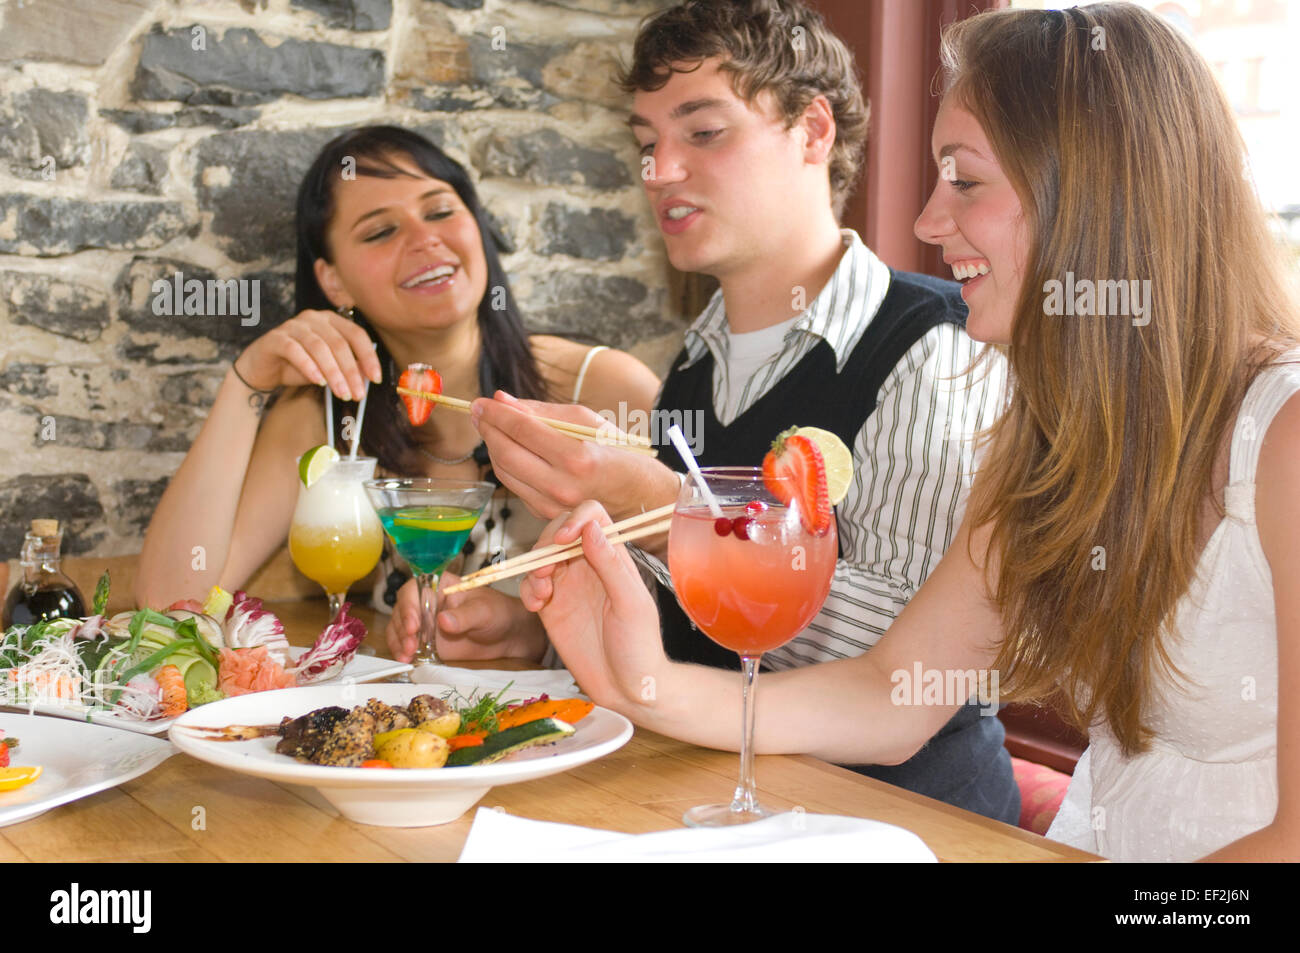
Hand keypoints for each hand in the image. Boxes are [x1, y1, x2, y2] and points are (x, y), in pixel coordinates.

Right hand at [234, 309, 382, 400]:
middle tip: (358, 394)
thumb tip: (368, 376)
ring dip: (333, 373)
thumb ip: (346, 367)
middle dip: (351, 371)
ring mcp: (293, 325)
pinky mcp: (276, 338)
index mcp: (331, 320)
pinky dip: (309, 367)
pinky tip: (319, 382)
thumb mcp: (327, 368)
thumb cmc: (299, 366)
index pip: (356, 335)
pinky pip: (295, 350)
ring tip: (341, 393)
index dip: (368, 357)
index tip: (376, 379)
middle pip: (339, 343)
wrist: (263, 369)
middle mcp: (313, 318)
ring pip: (319, 347)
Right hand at [383, 573, 546, 662]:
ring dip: (398, 642)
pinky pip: (406, 645)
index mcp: (438, 585)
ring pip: (399, 629)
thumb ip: (464, 616)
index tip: (414, 625)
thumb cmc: (496, 612)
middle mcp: (426, 602)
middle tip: (411, 645)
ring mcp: (423, 622)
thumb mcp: (483, 611)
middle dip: (402, 629)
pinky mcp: (424, 641)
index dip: (409, 606)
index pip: (414, 590)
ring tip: (407, 656)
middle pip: (402, 611)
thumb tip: (443, 620)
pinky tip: (406, 660)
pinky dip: (402, 652)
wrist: (505, 635)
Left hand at [470, 391, 679, 522]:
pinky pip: (516, 486)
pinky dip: (507, 465)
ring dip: (492, 447)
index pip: (522, 430)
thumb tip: (503, 399)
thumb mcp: (588, 422)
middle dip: (487, 429)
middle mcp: (563, 486)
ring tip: (491, 426)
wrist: (639, 495)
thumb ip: (542, 411)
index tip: (481, 401)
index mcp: (578, 457)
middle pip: (506, 454)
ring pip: (505, 473)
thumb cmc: (618, 452)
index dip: (496, 413)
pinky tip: (508, 448)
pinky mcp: (547, 515)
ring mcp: (554, 506)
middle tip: (478, 410)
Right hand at [519, 502, 668, 712]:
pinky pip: (531, 586)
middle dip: (546, 544)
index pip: (592, 517)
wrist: (627, 689)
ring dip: (533, 568)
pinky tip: (536, 606)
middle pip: (559, 531)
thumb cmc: (640, 647)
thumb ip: (610, 565)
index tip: (563, 540)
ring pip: (541, 556)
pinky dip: (527, 590)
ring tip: (543, 594)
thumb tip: (591, 528)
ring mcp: (569, 586)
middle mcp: (589, 566)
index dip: (574, 519)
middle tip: (546, 570)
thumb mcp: (630, 604)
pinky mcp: (552, 608)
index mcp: (614, 558)